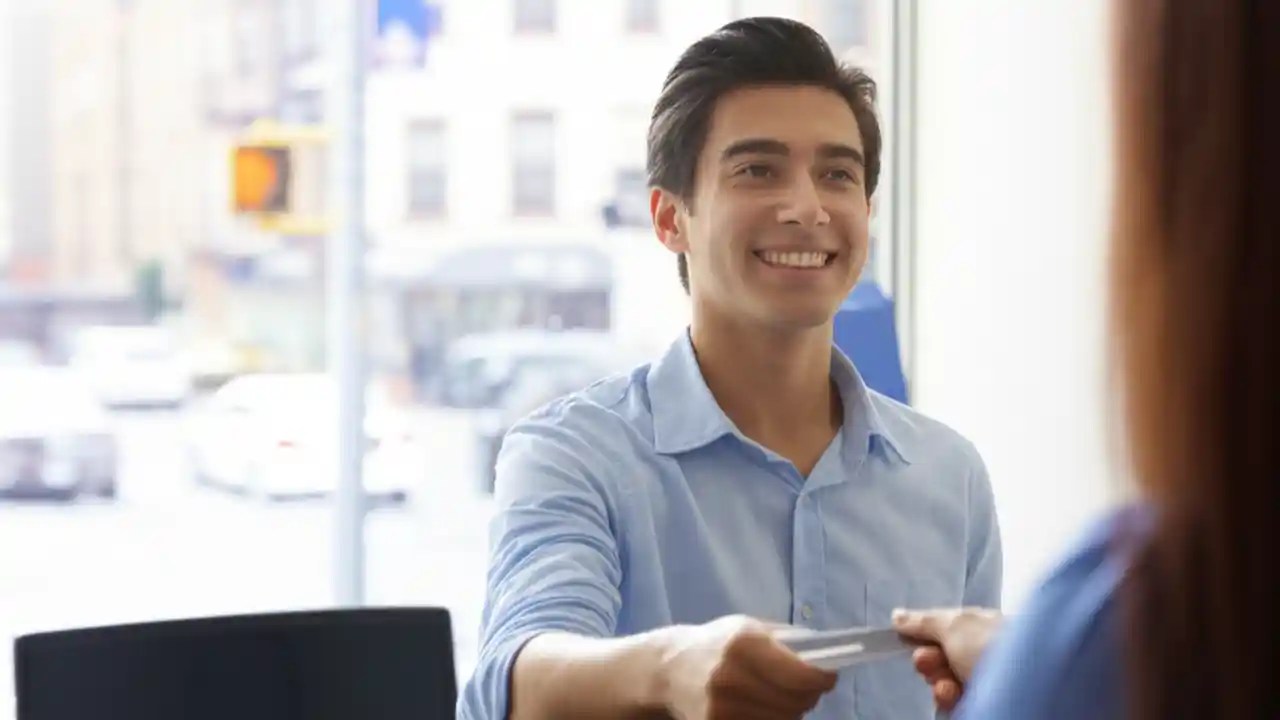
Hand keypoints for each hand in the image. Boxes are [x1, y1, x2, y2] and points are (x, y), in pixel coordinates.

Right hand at [658, 615, 838, 719]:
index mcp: (745, 644)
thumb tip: (826, 653)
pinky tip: (763, 707)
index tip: (828, 676)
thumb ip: (785, 640)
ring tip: (782, 696)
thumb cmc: (718, 644)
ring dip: (792, 711)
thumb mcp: (748, 628)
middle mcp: (733, 677)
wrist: (669, 670)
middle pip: (797, 702)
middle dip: (810, 695)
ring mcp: (723, 707)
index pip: (801, 674)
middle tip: (808, 687)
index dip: (823, 678)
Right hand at [892, 607, 1002, 711]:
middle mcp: (985, 652)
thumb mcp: (954, 624)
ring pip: (947, 682)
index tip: (908, 636)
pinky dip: (949, 701)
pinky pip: (956, 702)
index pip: (945, 630)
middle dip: (930, 660)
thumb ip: (924, 621)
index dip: (924, 634)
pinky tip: (952, 696)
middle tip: (929, 662)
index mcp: (983, 627)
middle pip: (942, 657)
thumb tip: (898, 616)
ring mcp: (987, 681)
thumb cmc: (995, 646)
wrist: (1032, 684)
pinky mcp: (987, 703)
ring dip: (938, 684)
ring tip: (945, 686)